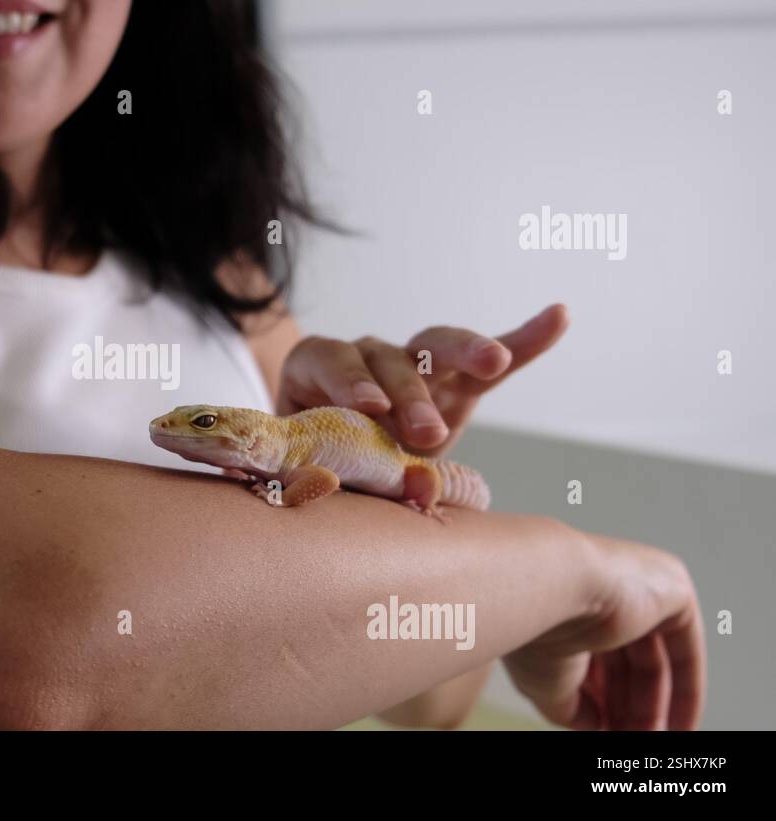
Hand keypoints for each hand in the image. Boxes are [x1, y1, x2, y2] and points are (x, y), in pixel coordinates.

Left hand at [277, 304, 568, 456]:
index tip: (370, 407)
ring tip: (493, 363)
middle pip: (388, 360)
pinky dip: (524, 340)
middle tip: (427, 434)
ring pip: (437, 349)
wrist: (339, 480)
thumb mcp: (319, 478)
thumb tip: (413, 490)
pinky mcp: (457, 387)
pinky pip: (492, 363)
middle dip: (409, 395)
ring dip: (466, 354)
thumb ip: (353, 481)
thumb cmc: (318, 474)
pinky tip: (558, 316)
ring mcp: (415, 368)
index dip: (348, 380)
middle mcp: (365, 360)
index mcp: (314, 372)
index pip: (329, 360)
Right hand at [505, 533, 705, 729]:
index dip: (597, 703)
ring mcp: (639, 588)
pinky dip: (685, 692)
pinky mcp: (672, 589)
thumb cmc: (535, 626)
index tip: (602, 732)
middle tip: (626, 742)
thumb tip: (594, 727)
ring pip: (653, 664)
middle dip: (625, 711)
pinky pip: (685, 650)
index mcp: (565, 607)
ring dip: (651, 712)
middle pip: (624, 668)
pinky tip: (676, 727)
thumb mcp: (545, 683)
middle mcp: (603, 596)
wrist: (551, 586)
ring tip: (644, 742)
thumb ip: (571, 708)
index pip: (590, 664)